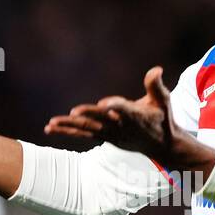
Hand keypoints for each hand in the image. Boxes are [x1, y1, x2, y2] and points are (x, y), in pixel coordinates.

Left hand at [45, 67, 214, 173]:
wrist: (162, 146)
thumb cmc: (162, 119)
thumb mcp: (164, 101)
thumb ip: (156, 86)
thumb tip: (156, 68)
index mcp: (135, 116)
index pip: (123, 109)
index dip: (114, 105)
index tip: (104, 103)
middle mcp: (120, 126)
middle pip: (100, 120)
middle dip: (87, 116)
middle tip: (73, 113)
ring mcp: (110, 134)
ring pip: (87, 129)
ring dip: (68, 127)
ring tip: (51, 124)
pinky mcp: (103, 137)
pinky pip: (82, 134)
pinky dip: (67, 131)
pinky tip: (50, 128)